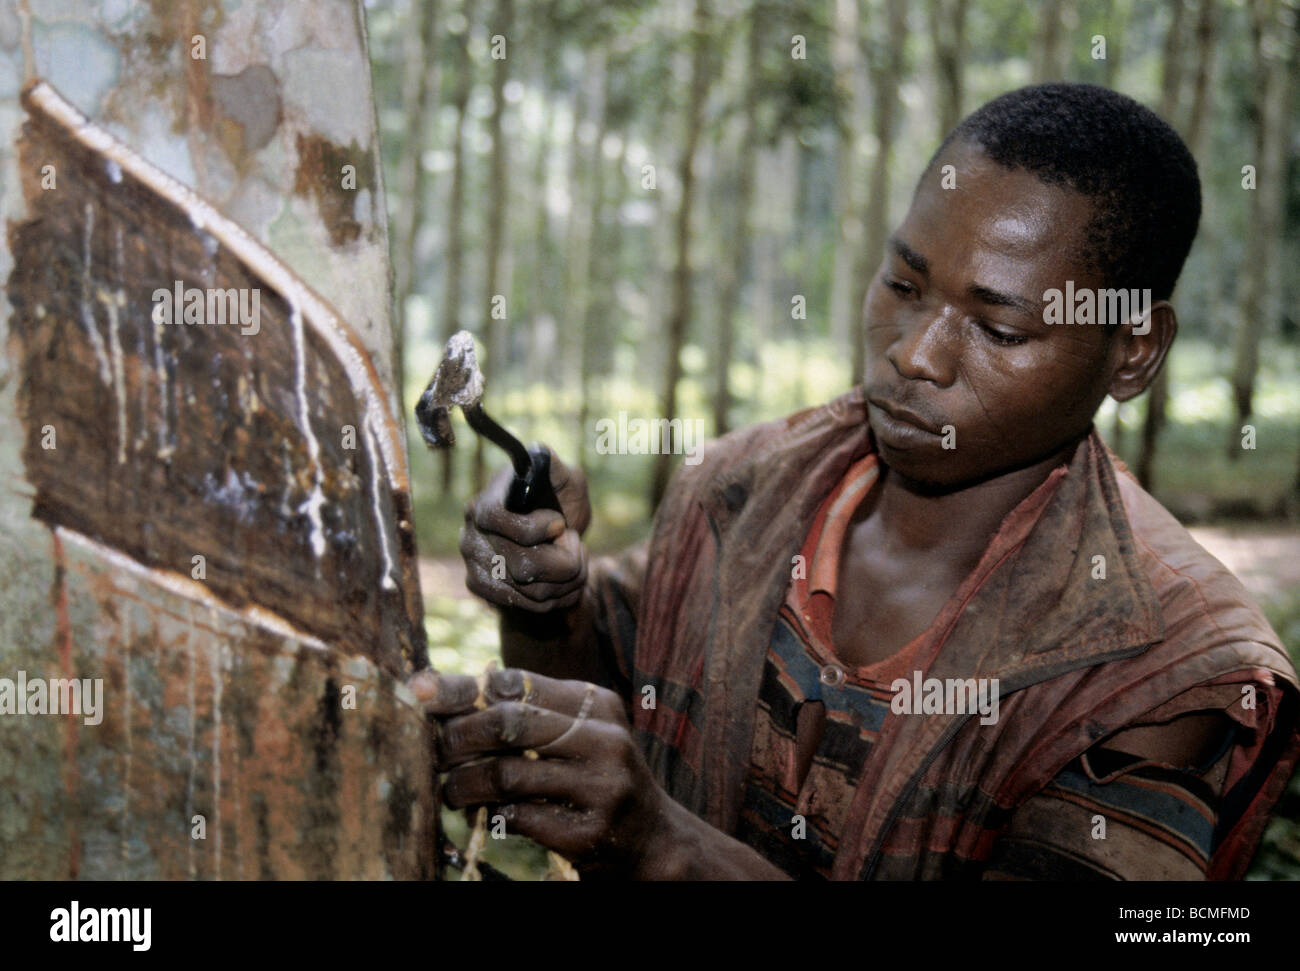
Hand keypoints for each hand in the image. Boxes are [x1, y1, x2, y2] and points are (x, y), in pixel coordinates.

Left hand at [410, 666, 677, 878]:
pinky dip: (493, 816)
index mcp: (596, 703)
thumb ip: (523, 711)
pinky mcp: (591, 832)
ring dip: (463, 785)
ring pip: (506, 774)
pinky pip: (519, 818)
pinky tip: (489, 815)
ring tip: (450, 792)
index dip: (460, 688)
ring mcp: (602, 786)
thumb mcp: (575, 733)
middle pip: (507, 722)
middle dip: (456, 737)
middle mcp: (605, 738)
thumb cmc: (596, 776)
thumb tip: (435, 689)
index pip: (514, 682)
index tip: (418, 693)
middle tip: (432, 752)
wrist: (654, 840)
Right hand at [459, 447, 591, 613]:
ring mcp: (474, 566)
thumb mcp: (563, 478)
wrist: (553, 538)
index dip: (531, 528)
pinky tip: (568, 581)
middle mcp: (470, 535)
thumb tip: (541, 456)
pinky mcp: (485, 592)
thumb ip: (555, 466)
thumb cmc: (558, 500)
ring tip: (577, 560)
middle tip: (576, 544)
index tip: (559, 523)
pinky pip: (531, 607)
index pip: (493, 518)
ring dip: (570, 579)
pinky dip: (561, 597)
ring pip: (532, 591)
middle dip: (566, 559)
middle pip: (522, 566)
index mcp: (483, 502)